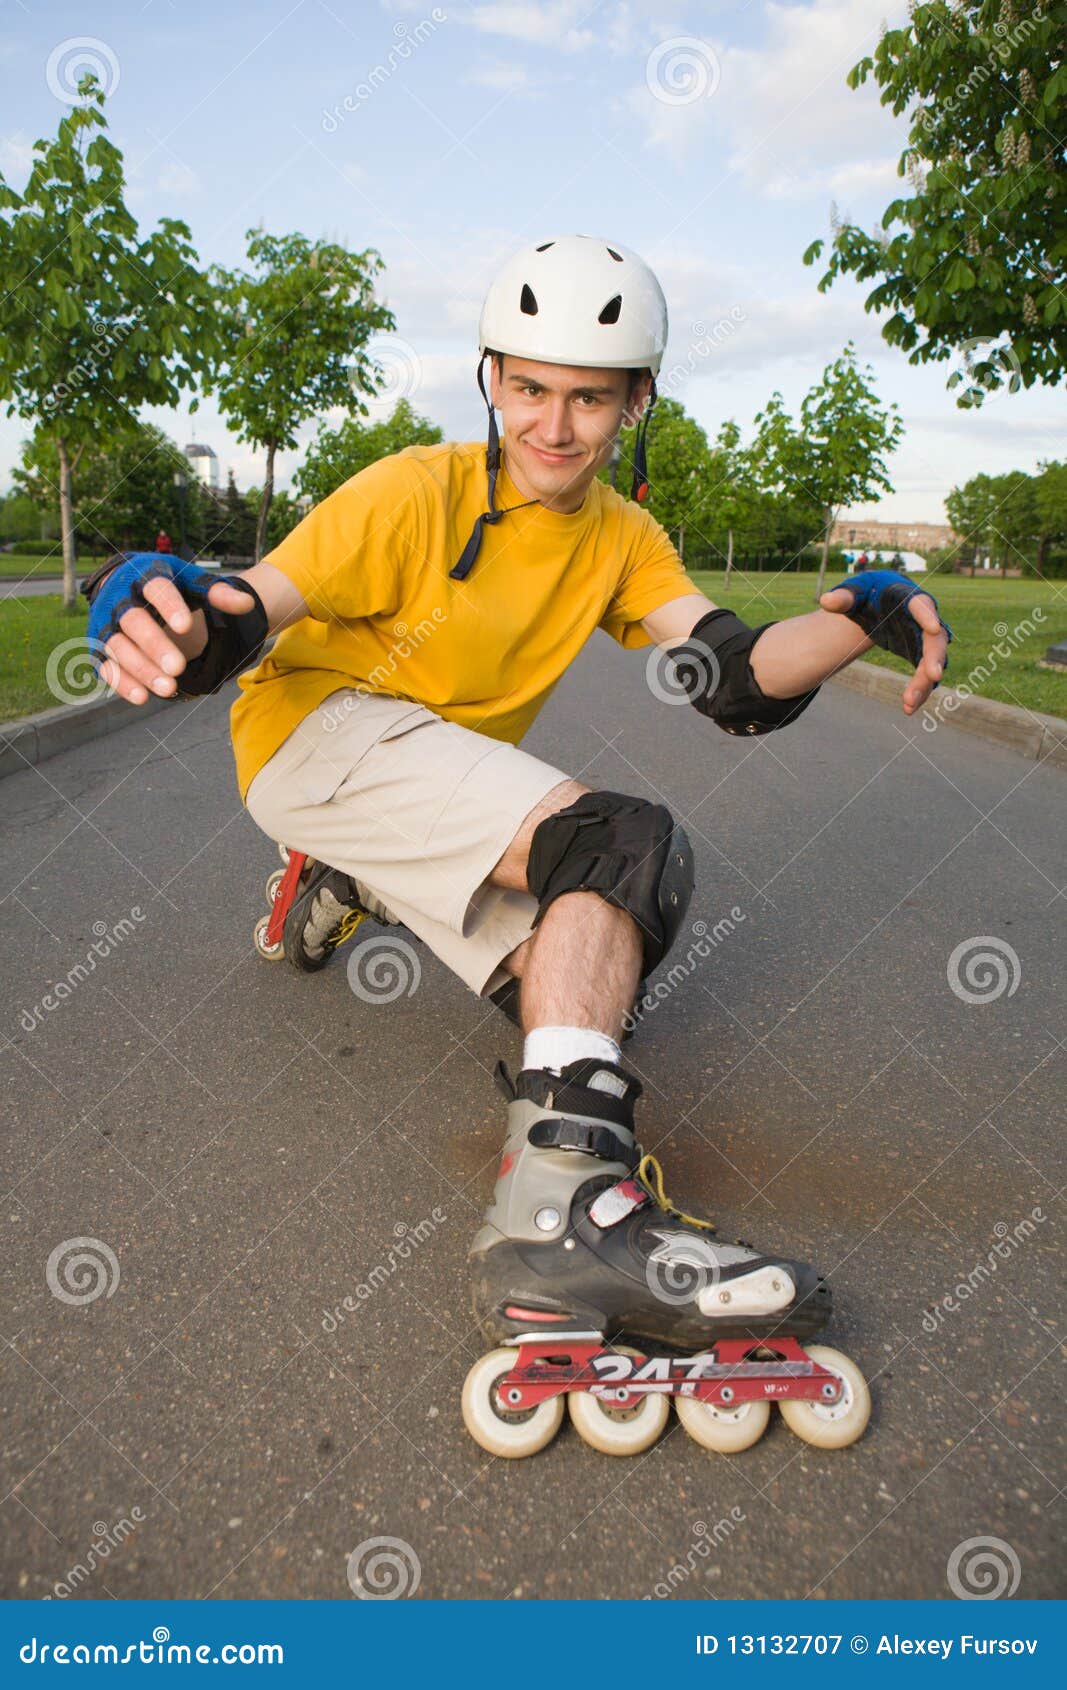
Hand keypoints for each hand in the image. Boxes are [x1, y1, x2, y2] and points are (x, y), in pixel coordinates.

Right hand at [99, 576, 256, 705]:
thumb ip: (217, 593)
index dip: (169, 607)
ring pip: (116, 646)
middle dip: (155, 644)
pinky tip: (142, 697)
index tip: (185, 627)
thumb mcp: (192, 584)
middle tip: (178, 668)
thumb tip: (247, 604)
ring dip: (141, 669)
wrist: (130, 587)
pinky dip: (122, 682)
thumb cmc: (169, 587)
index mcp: (145, 574)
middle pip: (133, 620)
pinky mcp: (98, 646)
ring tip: (169, 689)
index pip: (155, 588)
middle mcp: (119, 596)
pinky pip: (105, 665)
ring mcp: (105, 622)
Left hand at [821, 570, 950, 716]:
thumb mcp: (853, 592)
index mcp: (906, 598)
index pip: (920, 605)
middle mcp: (923, 618)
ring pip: (932, 661)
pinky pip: (924, 674)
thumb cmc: (866, 593)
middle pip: (935, 639)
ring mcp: (924, 638)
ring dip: (924, 683)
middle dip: (935, 657)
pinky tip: (908, 709)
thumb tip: (826, 601)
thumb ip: (842, 597)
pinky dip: (919, 691)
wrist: (877, 602)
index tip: (933, 628)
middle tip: (933, 677)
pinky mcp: (920, 654)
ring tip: (909, 704)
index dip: (928, 615)